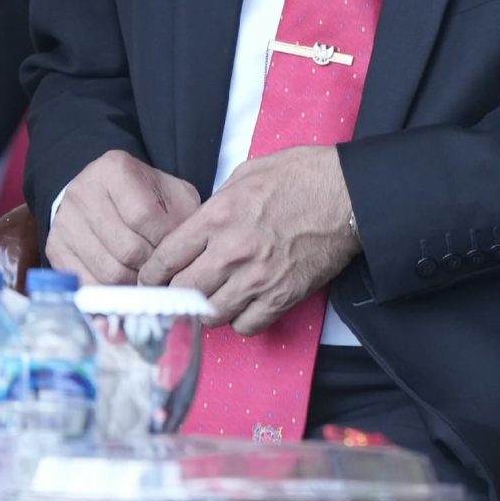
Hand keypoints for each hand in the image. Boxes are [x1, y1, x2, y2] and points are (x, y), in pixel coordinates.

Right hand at [44, 150, 201, 284]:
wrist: (97, 193)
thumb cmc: (143, 195)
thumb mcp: (170, 193)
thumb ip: (184, 217)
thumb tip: (185, 257)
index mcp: (115, 169)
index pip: (145, 216)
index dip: (166, 242)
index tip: (176, 251)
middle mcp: (83, 193)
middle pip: (127, 249)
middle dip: (152, 267)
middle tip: (164, 273)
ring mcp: (64, 222)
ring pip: (109, 272)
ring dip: (135, 285)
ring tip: (148, 281)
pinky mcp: (55, 249)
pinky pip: (87, 286)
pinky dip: (112, 297)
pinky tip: (126, 292)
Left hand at [139, 145, 359, 333]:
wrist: (349, 195)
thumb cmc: (302, 177)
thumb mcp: (247, 174)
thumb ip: (216, 204)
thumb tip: (198, 228)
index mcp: (217, 217)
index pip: (165, 258)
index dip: (151, 275)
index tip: (150, 281)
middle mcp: (232, 251)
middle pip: (182, 293)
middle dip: (173, 296)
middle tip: (174, 295)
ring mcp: (257, 278)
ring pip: (210, 315)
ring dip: (206, 310)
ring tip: (211, 300)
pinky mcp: (282, 296)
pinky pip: (246, 326)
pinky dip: (240, 320)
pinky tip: (244, 305)